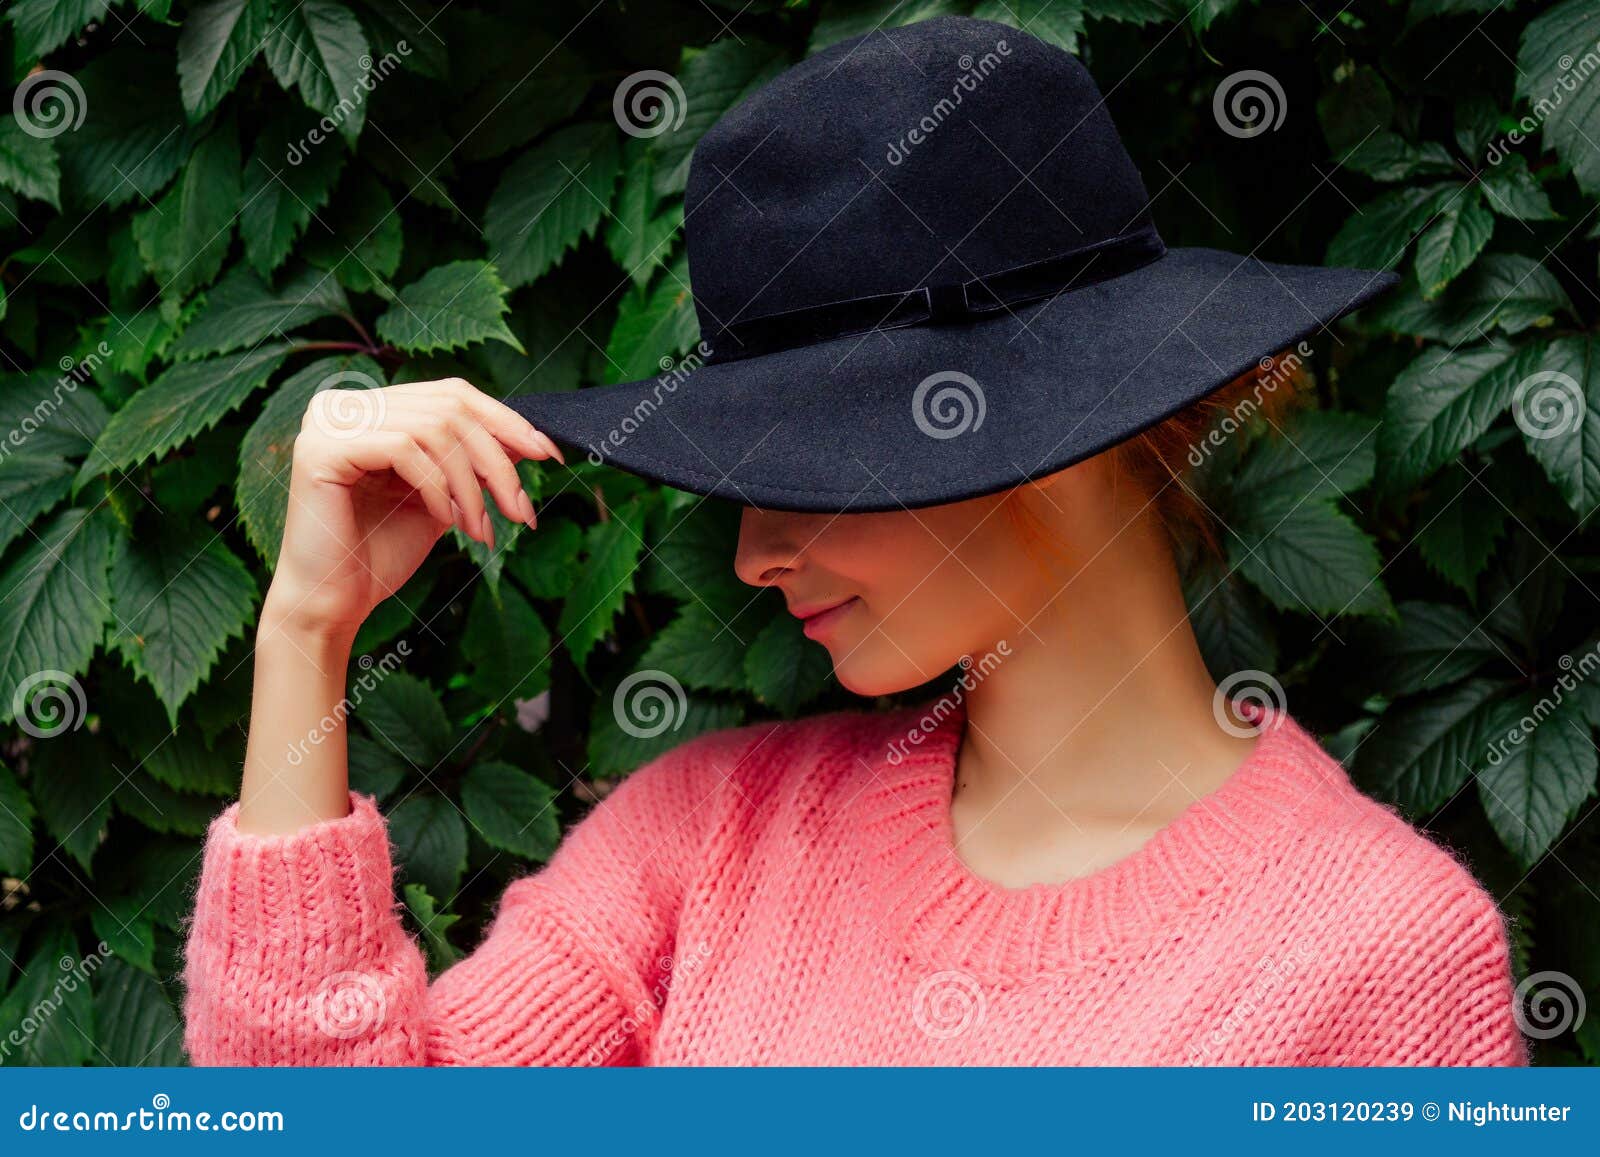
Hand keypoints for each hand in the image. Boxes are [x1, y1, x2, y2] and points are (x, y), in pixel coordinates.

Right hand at [263, 376, 562, 639]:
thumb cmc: (382, 552)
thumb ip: (474, 463)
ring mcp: (328, 422)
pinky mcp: (320, 448)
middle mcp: (344, 405)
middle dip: (497, 459)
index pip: (452, 394)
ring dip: (472, 484)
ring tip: (481, 528)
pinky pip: (404, 449)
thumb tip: (530, 439)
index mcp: (371, 409)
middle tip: (520, 508)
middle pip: (449, 407)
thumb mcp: (445, 497)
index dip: (506, 420)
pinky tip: (447, 521)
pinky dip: (438, 488)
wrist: (335, 602)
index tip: (549, 453)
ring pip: (434, 428)